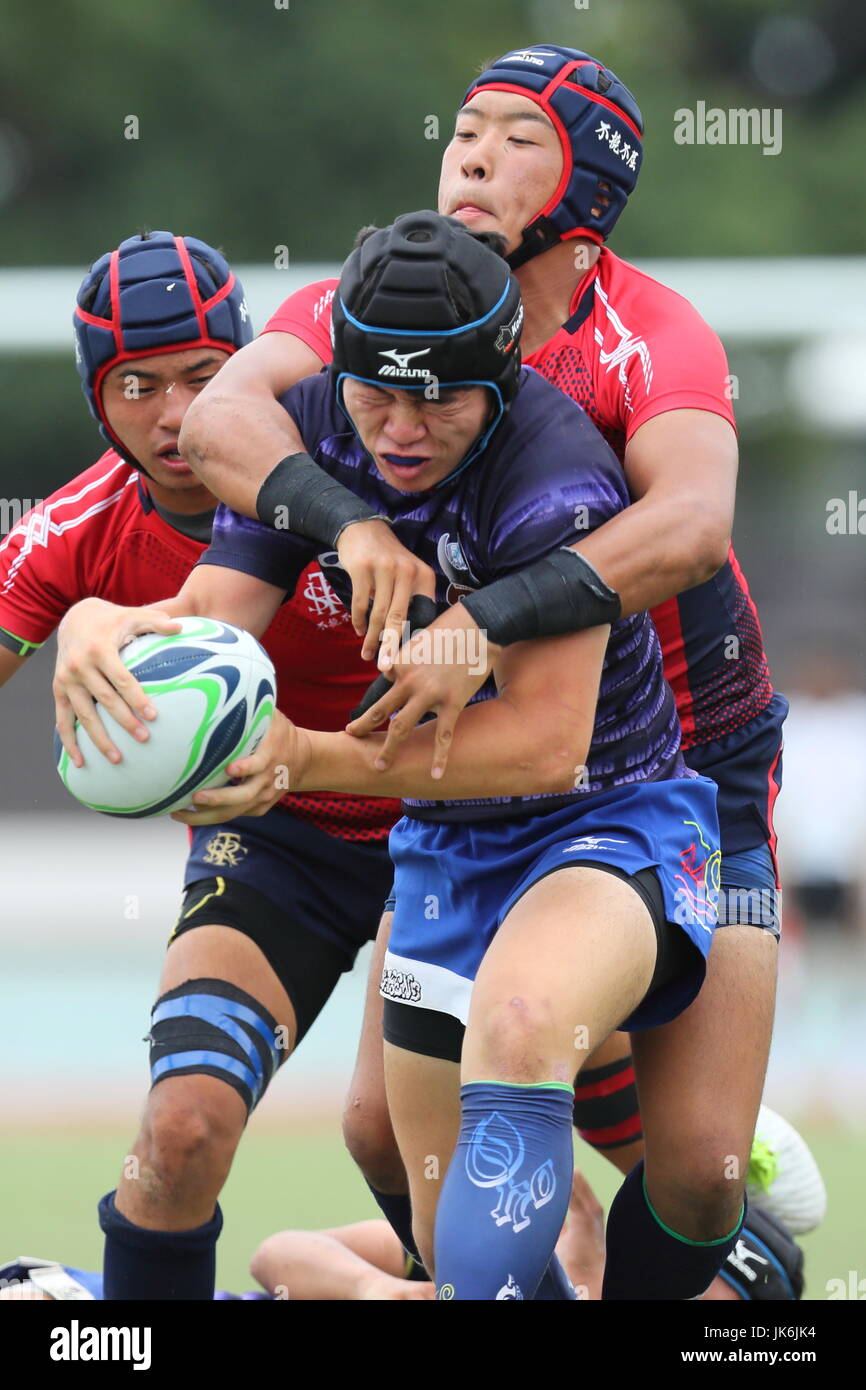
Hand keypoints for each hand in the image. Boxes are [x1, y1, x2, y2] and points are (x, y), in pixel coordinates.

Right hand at [54, 599, 182, 765]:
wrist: (75, 618)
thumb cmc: (113, 620)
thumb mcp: (133, 615)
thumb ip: (157, 621)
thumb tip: (181, 627)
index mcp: (99, 649)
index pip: (121, 679)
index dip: (137, 699)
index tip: (153, 716)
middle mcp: (79, 666)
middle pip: (105, 700)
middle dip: (124, 721)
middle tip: (144, 739)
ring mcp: (66, 680)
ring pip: (83, 715)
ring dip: (99, 739)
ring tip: (118, 759)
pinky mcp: (58, 689)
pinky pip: (62, 719)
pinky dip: (69, 741)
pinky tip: (79, 762)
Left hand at [171, 710, 310, 824]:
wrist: (305, 760)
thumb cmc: (280, 733)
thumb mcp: (273, 716)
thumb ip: (253, 707)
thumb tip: (224, 685)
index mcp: (272, 755)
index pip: (259, 764)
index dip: (245, 768)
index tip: (229, 768)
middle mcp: (268, 780)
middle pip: (243, 797)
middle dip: (218, 798)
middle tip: (194, 796)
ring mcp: (264, 797)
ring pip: (234, 812)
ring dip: (206, 816)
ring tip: (178, 813)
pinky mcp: (258, 808)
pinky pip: (234, 815)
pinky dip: (211, 817)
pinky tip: (188, 814)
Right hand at [336, 520, 435, 661]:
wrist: (362, 528)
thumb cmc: (387, 559)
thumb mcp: (408, 573)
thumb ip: (411, 599)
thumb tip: (410, 639)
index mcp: (424, 576)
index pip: (421, 614)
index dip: (413, 640)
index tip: (407, 660)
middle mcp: (407, 572)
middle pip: (399, 618)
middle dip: (391, 646)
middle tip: (386, 668)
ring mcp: (384, 569)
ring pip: (378, 614)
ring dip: (371, 638)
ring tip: (367, 655)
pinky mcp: (363, 569)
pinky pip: (360, 603)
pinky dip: (358, 621)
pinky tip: (358, 631)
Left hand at [346, 602, 497, 778]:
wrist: (482, 625)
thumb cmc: (453, 627)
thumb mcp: (421, 637)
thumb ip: (408, 656)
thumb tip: (401, 671)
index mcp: (400, 662)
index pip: (386, 682)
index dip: (393, 686)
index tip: (397, 691)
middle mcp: (409, 681)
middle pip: (380, 709)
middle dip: (363, 726)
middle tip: (351, 737)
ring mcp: (430, 694)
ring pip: (402, 728)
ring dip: (389, 749)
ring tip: (380, 766)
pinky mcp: (453, 703)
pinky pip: (443, 736)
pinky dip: (439, 757)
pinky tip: (435, 774)